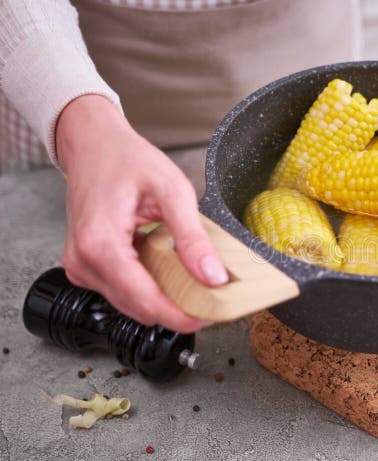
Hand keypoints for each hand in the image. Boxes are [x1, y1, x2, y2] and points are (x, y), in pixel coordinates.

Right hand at [56, 94, 227, 332]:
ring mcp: (80, 266)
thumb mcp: (172, 191)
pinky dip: (148, 287)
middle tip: (212, 299)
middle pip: (138, 309)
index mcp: (100, 245)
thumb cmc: (127, 160)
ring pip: (130, 304)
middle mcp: (83, 261)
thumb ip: (193, 237)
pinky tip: (168, 271)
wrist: (94, 144)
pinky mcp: (85, 265)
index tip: (212, 316)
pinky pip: (121, 290)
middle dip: (176, 310)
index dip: (181, 316)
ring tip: (194, 282)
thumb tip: (213, 276)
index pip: (145, 302)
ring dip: (163, 300)